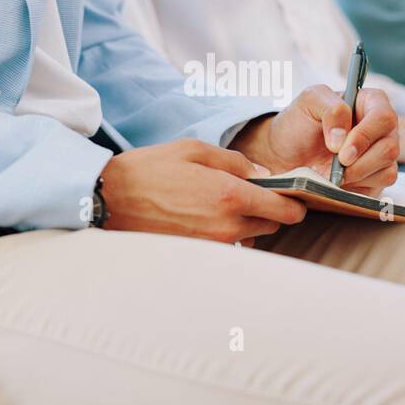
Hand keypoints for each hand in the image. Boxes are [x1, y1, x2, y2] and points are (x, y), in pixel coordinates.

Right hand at [100, 139, 305, 245]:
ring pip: (251, 237)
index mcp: (230, 195)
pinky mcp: (199, 255)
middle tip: (252, 190)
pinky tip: (207, 215)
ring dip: (248, 222)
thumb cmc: (150, 169)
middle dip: (270, 208)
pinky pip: (228, 245)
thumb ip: (235, 161)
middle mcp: (227, 226)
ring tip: (224, 202)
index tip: (291, 191)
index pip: (285, 210)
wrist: (110, 200)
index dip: (295, 201)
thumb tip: (261, 173)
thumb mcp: (195, 149)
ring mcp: (213, 245)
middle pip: (273, 225)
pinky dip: (228, 232)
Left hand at [229, 84, 399, 197]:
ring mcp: (381, 153)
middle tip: (335, 165)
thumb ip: (331, 109)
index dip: (365, 135)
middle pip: (390, 147)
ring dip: (357, 175)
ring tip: (332, 171)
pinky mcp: (376, 176)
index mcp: (369, 102)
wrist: (285, 154)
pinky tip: (340, 180)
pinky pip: (380, 185)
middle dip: (360, 161)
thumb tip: (342, 138)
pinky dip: (358, 186)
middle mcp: (380, 127)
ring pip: (387, 169)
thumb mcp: (309, 102)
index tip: (341, 150)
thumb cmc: (299, 122)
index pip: (384, 117)